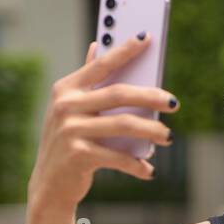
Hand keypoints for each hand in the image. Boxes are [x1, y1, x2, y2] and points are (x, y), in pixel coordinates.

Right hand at [27, 34, 178, 211]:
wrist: (49, 185)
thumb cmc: (67, 142)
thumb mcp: (70, 109)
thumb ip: (86, 80)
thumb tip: (98, 45)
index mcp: (66, 89)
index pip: (101, 65)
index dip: (125, 50)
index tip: (147, 38)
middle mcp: (66, 106)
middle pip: (119, 94)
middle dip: (151, 97)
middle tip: (174, 102)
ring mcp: (71, 130)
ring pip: (124, 125)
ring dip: (152, 131)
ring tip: (168, 136)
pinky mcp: (79, 155)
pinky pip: (119, 157)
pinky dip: (137, 164)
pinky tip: (149, 170)